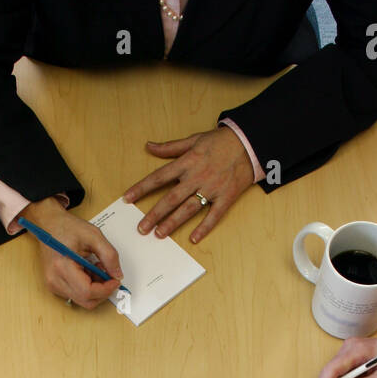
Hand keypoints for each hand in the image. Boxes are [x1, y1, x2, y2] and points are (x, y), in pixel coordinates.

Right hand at [22, 197, 122, 308]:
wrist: (48, 225)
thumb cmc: (67, 227)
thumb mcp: (94, 236)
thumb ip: (109, 256)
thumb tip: (117, 275)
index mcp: (62, 266)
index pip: (87, 291)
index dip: (105, 289)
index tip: (115, 281)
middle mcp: (55, 280)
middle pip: (86, 301)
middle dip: (103, 291)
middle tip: (108, 275)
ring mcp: (53, 285)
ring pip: (83, 300)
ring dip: (96, 289)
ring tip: (96, 268)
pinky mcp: (55, 286)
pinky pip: (77, 295)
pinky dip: (88, 287)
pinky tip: (88, 272)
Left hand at [123, 125, 253, 242]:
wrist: (248, 143)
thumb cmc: (220, 142)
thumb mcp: (193, 139)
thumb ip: (170, 147)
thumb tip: (149, 146)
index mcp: (187, 162)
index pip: (159, 177)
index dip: (142, 188)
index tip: (128, 198)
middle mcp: (196, 177)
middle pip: (171, 198)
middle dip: (154, 214)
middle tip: (142, 228)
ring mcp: (211, 188)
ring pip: (188, 208)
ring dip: (173, 222)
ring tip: (160, 234)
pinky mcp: (225, 197)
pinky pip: (213, 215)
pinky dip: (204, 227)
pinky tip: (193, 238)